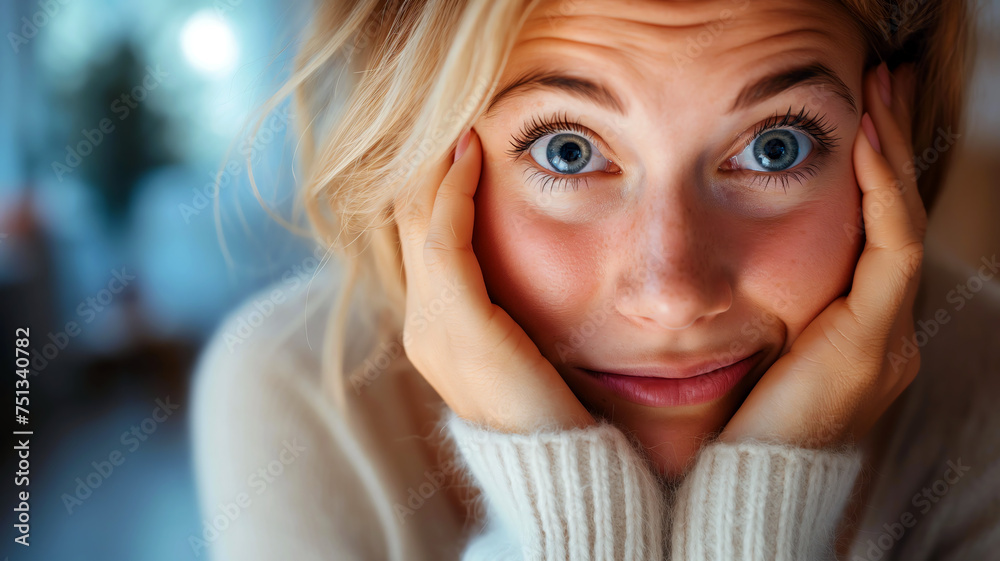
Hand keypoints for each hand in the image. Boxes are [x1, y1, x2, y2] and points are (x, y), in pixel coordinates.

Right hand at [394, 128, 594, 432]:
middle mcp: (417, 325)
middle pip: (404, 223)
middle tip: (450, 115)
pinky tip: (472, 152)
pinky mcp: (455, 323)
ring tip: (457, 120)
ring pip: (417, 221)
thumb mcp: (520, 348)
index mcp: (431, 331)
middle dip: (425, 166)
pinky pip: (444, 238)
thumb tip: (518, 270)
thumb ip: (503, 309)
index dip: (430, 186)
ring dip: (437, 166)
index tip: (458, 138)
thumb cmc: (551, 408)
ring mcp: (428, 325)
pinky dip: (455, 190)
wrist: (556, 466)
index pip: (416, 241)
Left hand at [719, 63, 924, 448]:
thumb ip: (746, 310)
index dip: (870, 171)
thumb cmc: (725, 432)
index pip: (872, 235)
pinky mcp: (871, 341)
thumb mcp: (742, 356)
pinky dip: (880, 190)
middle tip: (881, 82)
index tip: (854, 114)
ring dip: (889, 153)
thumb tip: (704, 264)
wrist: (739, 496)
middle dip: (889, 146)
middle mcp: (881, 335)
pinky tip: (864, 140)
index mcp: (852, 339)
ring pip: (897, 223)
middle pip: (894, 218)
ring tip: (880, 90)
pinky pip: (890, 247)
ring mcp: (885, 338)